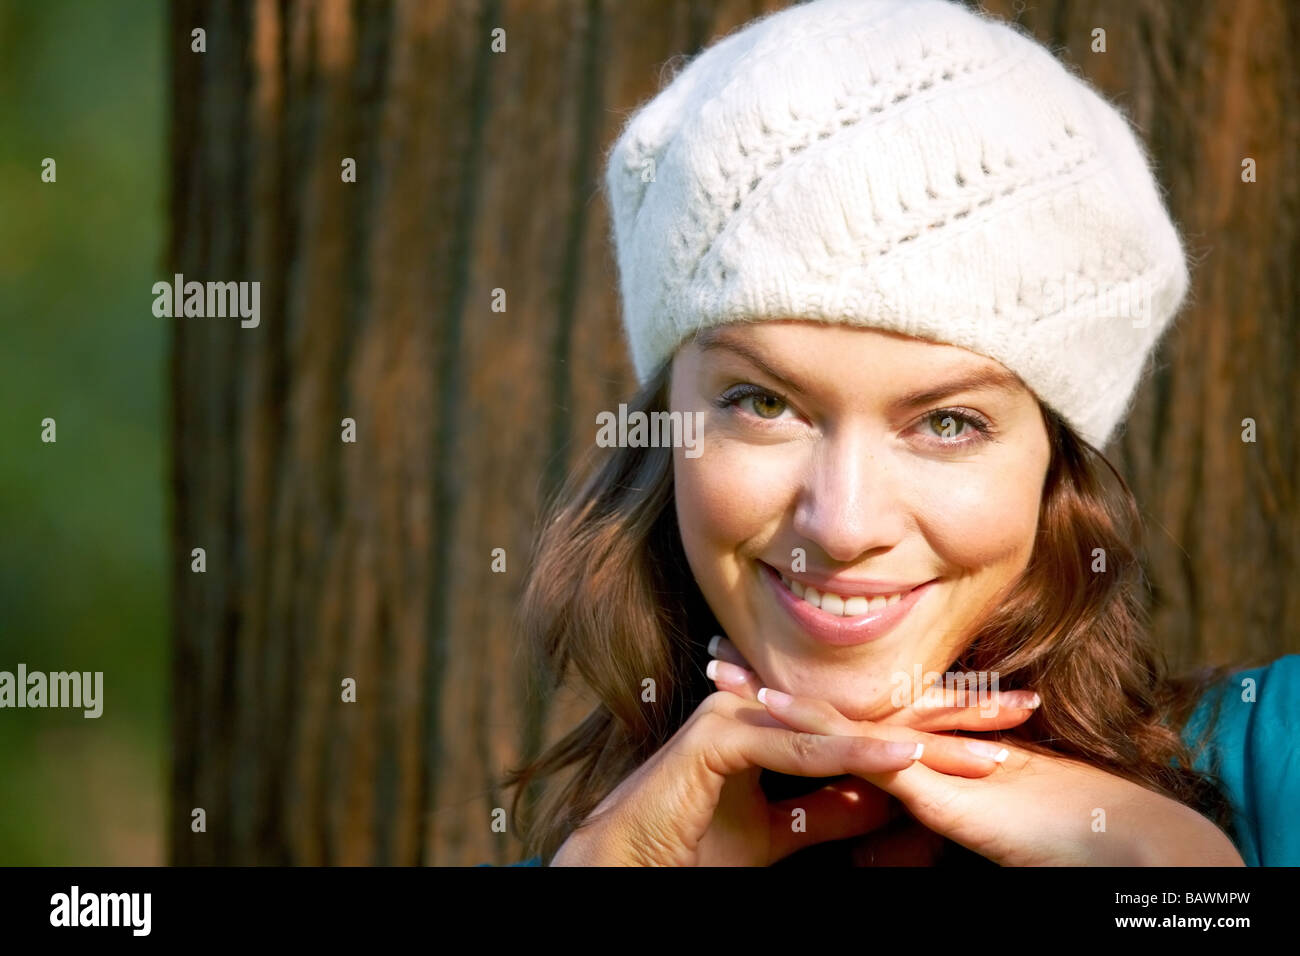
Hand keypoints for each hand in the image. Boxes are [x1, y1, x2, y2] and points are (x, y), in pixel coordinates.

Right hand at [550, 641, 1037, 866]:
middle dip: (949, 712)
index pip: (876, 719)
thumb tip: (901, 806)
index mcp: (786, 724)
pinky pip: (799, 749)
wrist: (631, 864)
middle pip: (873, 708)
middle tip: (1019, 709)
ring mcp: (743, 711)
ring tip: (982, 746)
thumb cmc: (699, 847)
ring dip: (918, 738)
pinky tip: (905, 761)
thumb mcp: (790, 834)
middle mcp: (768, 706)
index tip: (1005, 727)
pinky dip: (853, 756)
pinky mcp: (720, 733)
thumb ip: (839, 813)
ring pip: (844, 726)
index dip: (940, 721)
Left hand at [715, 648, 1242, 865]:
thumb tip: (892, 803)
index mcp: (912, 746)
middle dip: (766, 680)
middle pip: (823, 703)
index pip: (838, 716)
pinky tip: (766, 711)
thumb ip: (924, 801)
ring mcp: (913, 751)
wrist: (1104, 835)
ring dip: (770, 694)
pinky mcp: (924, 777)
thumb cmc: (1044, 832)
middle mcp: (906, 738)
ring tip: (715, 672)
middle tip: (711, 654)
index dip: (792, 698)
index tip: (743, 680)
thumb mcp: (962, 812)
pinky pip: (856, 748)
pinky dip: (808, 728)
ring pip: (826, 714)